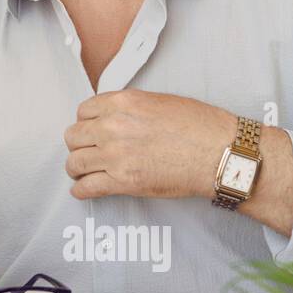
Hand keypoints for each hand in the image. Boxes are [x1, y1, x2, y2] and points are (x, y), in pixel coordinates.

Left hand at [63, 90, 236, 199]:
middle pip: (73, 137)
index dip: (86, 123)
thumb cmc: (200, 126)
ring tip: (83, 172)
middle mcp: (113, 126)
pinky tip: (83, 190)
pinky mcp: (123, 181)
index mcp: (121, 102)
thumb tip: (114, 116)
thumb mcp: (159, 101)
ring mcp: (115, 155)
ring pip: (74, 163)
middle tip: (87, 152)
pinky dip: (81, 191)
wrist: (220, 153)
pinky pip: (86, 188)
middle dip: (79, 145)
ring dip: (77, 168)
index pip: (83, 111)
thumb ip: (129, 107)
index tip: (91, 131)